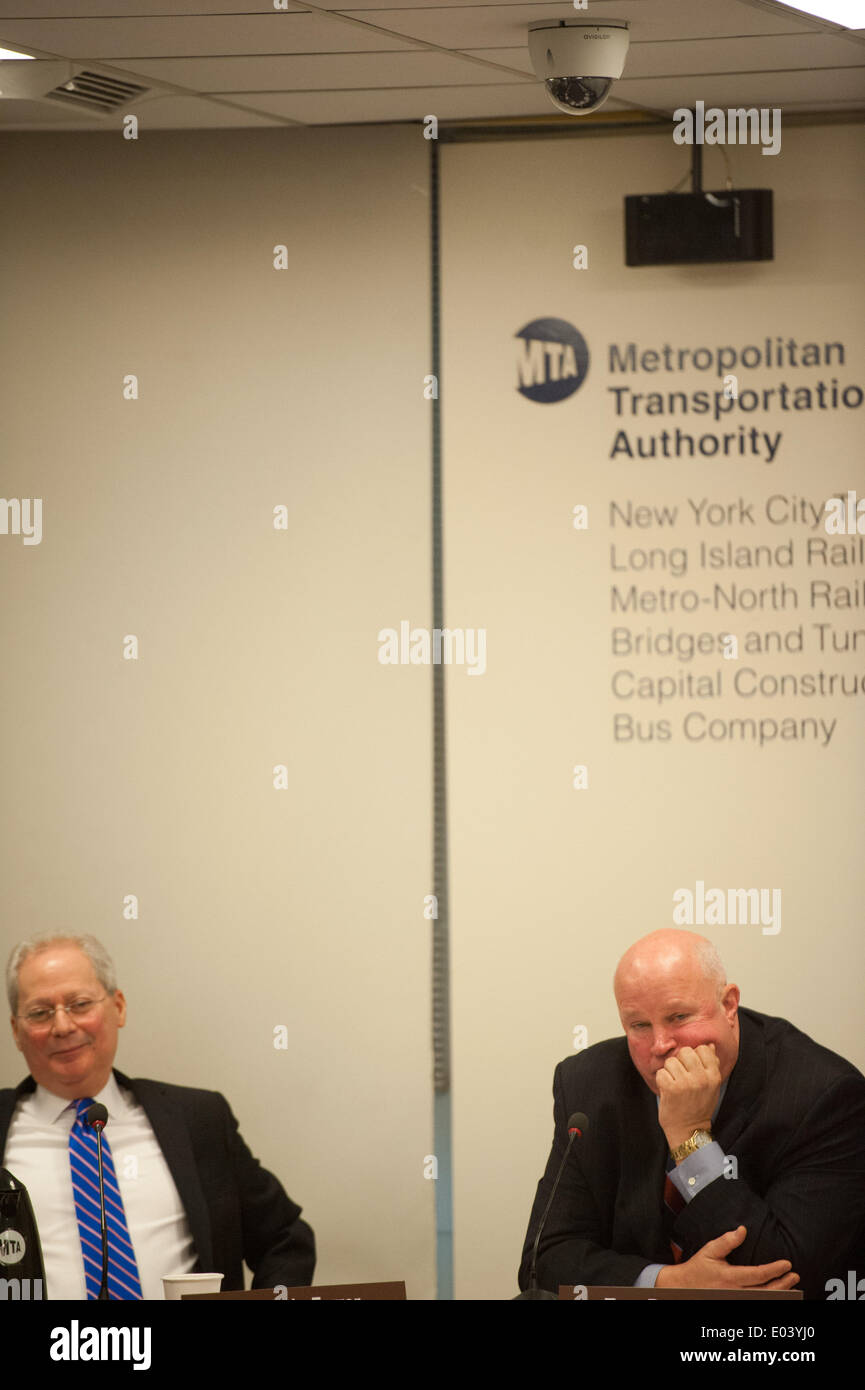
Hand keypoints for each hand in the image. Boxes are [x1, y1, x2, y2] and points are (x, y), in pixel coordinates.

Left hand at [656, 1043, 720, 1153]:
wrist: (689, 1130)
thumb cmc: (699, 1106)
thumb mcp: (712, 1086)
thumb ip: (711, 1064)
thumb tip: (709, 1045)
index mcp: (713, 1076)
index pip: (702, 1049)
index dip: (694, 1056)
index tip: (692, 1068)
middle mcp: (701, 1078)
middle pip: (685, 1051)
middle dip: (680, 1061)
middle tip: (681, 1076)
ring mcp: (686, 1083)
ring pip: (671, 1061)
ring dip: (669, 1072)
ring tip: (675, 1084)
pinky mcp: (671, 1089)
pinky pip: (661, 1072)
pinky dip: (661, 1081)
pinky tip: (668, 1091)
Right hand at [656, 1226, 799, 1290]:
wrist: (683, 1289)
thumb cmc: (697, 1269)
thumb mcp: (709, 1251)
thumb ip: (727, 1241)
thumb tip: (742, 1230)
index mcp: (730, 1277)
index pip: (759, 1274)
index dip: (775, 1269)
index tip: (787, 1264)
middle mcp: (735, 1292)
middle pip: (766, 1291)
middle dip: (783, 1284)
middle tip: (794, 1275)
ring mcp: (736, 1301)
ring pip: (764, 1300)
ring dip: (780, 1294)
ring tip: (791, 1286)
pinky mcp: (736, 1304)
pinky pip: (757, 1303)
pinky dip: (770, 1299)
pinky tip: (777, 1295)